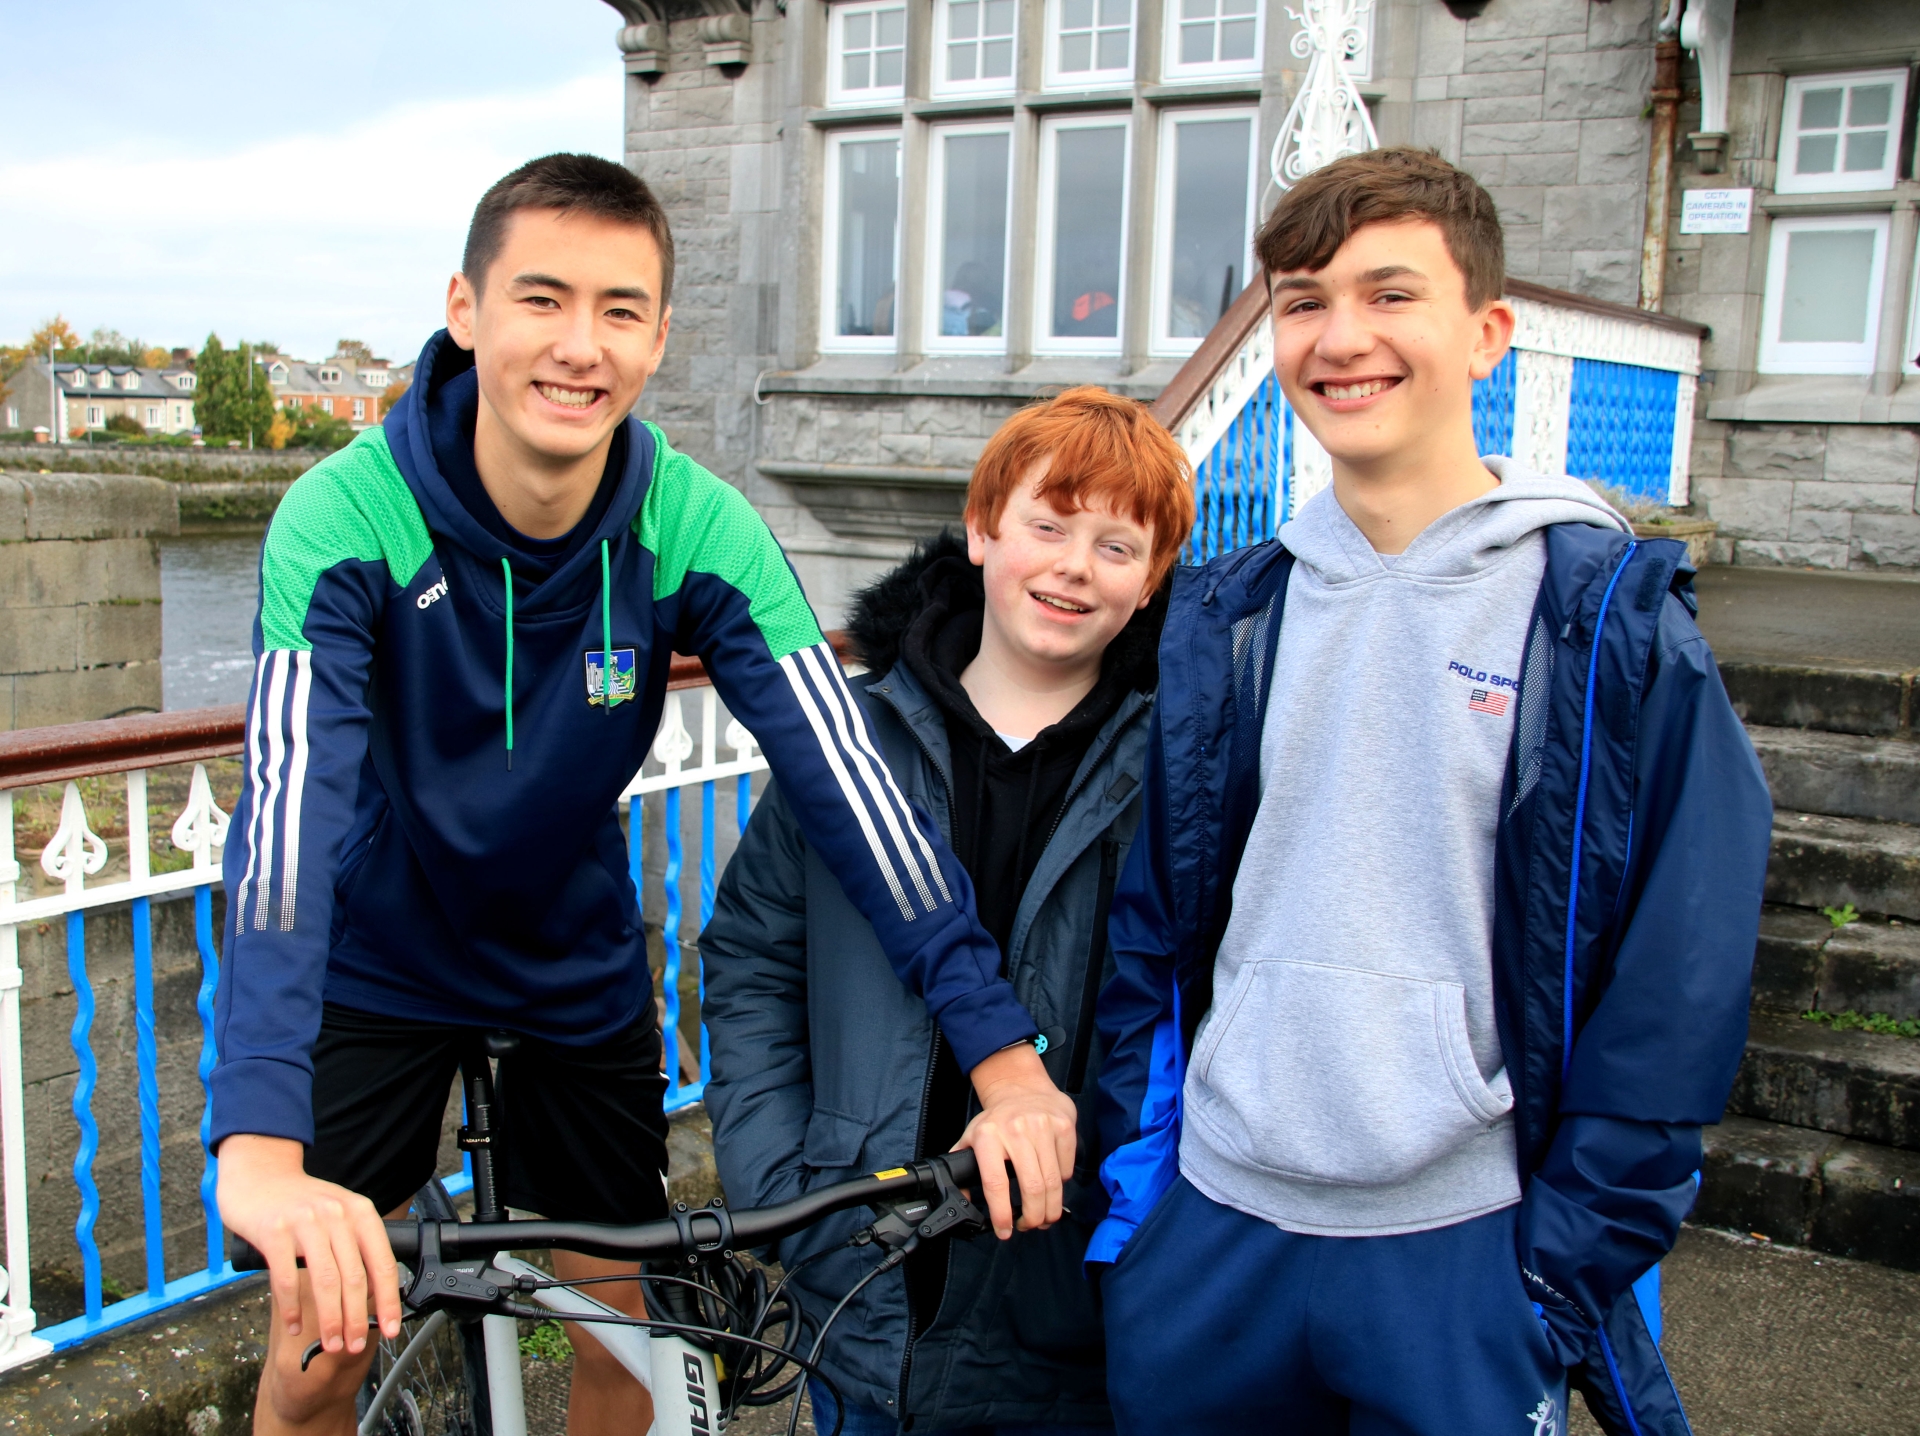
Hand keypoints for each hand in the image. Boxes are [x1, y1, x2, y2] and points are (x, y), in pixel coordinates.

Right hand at [216, 1134, 400, 1354]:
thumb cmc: (300, 1202)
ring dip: (331, 1320)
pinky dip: (293, 1309)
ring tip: (331, 1344)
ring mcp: (305, 1222)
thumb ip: (353, 1246)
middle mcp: (337, 1215)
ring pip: (325, 1282)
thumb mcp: (337, 1214)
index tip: (390, 1329)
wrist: (259, 1174)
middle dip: (357, 1319)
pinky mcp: (274, 1231)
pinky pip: (287, 1279)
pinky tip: (296, 1326)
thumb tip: (370, 1295)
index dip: (388, 1300)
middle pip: (355, 1277)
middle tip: (354, 1345)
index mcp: (360, 1212)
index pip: (382, 1262)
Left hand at [955, 1042, 1076, 1239]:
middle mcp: (1016, 1130)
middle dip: (1033, 1217)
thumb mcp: (972, 1137)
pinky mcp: (1064, 1127)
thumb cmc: (997, 1119)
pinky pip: (1067, 1168)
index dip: (1001, 1213)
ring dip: (1050, 1209)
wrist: (1022, 1087)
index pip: (995, 1183)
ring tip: (1045, 1217)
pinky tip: (1054, 1185)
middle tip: (1030, 1226)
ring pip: (1053, 1183)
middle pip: (1031, 1188)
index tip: (1004, 1230)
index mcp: (988, 1136)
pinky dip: (1062, 1184)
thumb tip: (960, 1200)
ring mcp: (1042, 1127)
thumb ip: (962, 1166)